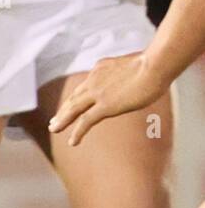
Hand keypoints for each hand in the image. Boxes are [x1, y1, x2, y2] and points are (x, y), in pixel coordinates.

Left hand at [48, 52, 166, 146]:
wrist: (153, 66)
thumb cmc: (152, 64)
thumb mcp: (131, 66)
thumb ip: (124, 73)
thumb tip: (130, 75)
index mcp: (99, 70)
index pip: (83, 87)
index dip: (74, 98)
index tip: (68, 106)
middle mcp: (94, 80)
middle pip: (74, 98)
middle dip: (63, 111)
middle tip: (53, 122)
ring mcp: (98, 93)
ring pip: (73, 109)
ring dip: (62, 120)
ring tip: (54, 130)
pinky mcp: (105, 105)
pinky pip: (86, 121)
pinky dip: (77, 132)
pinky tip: (73, 142)